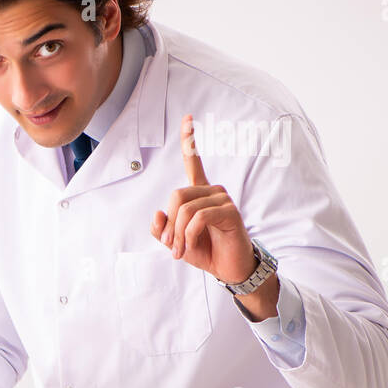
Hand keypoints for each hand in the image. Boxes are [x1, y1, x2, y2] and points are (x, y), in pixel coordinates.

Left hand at [151, 113, 255, 283]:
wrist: (228, 269)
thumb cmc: (204, 251)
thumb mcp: (174, 241)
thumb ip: (162, 228)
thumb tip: (158, 213)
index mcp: (199, 193)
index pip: (193, 162)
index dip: (189, 140)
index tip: (187, 118)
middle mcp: (212, 191)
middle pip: (177, 195)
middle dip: (169, 224)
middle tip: (171, 246)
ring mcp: (223, 199)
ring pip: (186, 208)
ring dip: (178, 233)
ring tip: (179, 251)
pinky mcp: (230, 212)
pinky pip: (199, 217)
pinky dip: (189, 234)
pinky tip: (190, 246)